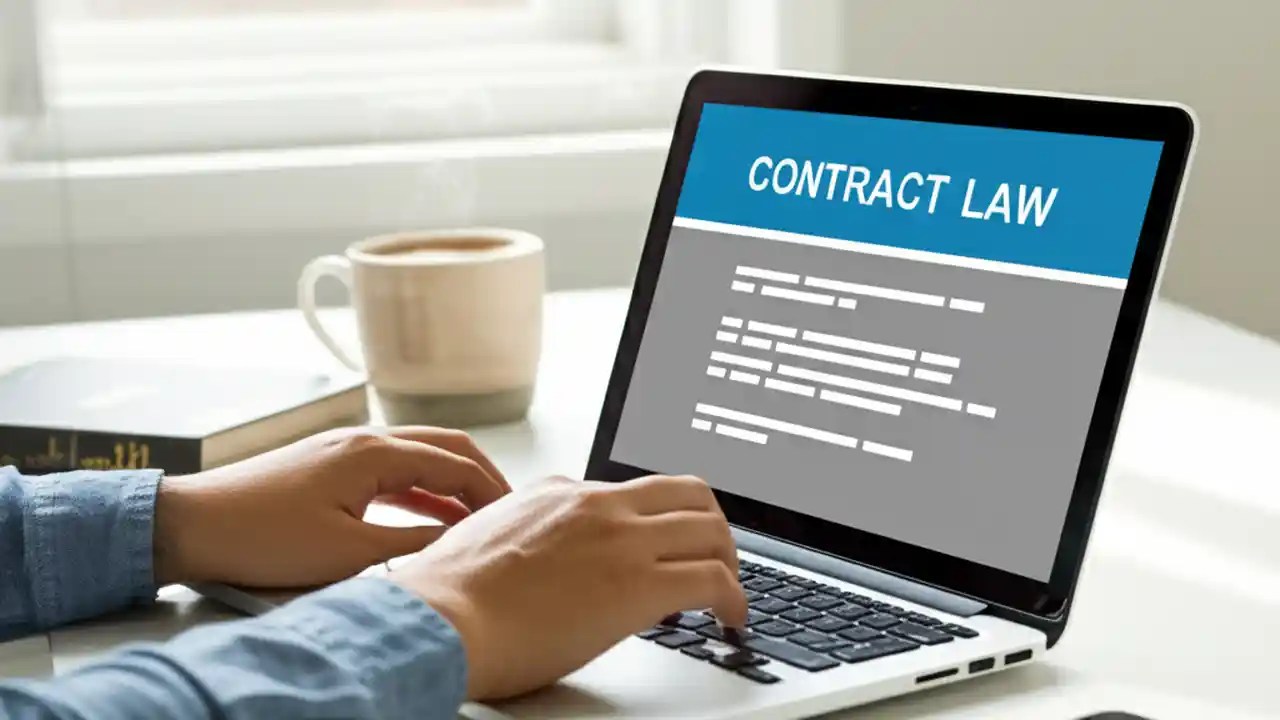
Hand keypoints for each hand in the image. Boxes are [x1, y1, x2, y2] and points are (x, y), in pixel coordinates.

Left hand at [154, 426, 509, 587]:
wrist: (192, 525)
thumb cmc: (263, 537)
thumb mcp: (348, 553)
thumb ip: (411, 543)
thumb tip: (457, 542)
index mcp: (374, 452)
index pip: (455, 463)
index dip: (492, 491)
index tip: (516, 518)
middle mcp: (364, 439)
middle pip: (444, 446)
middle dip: (482, 476)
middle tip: (510, 509)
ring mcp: (345, 449)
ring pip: (419, 456)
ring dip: (452, 483)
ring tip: (480, 517)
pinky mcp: (329, 466)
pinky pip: (392, 470)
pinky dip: (420, 490)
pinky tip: (431, 517)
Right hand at [389, 474, 746, 700]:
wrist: (439, 620)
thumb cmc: (449, 598)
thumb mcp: (488, 540)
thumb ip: (527, 535)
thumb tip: (541, 557)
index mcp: (560, 493)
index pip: (632, 493)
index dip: (658, 524)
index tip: (664, 548)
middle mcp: (597, 504)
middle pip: (687, 493)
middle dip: (710, 527)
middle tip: (716, 559)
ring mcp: (621, 539)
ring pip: (711, 530)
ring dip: (729, 561)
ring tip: (729, 592)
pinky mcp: (638, 585)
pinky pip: (714, 580)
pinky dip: (735, 598)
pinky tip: (732, 618)